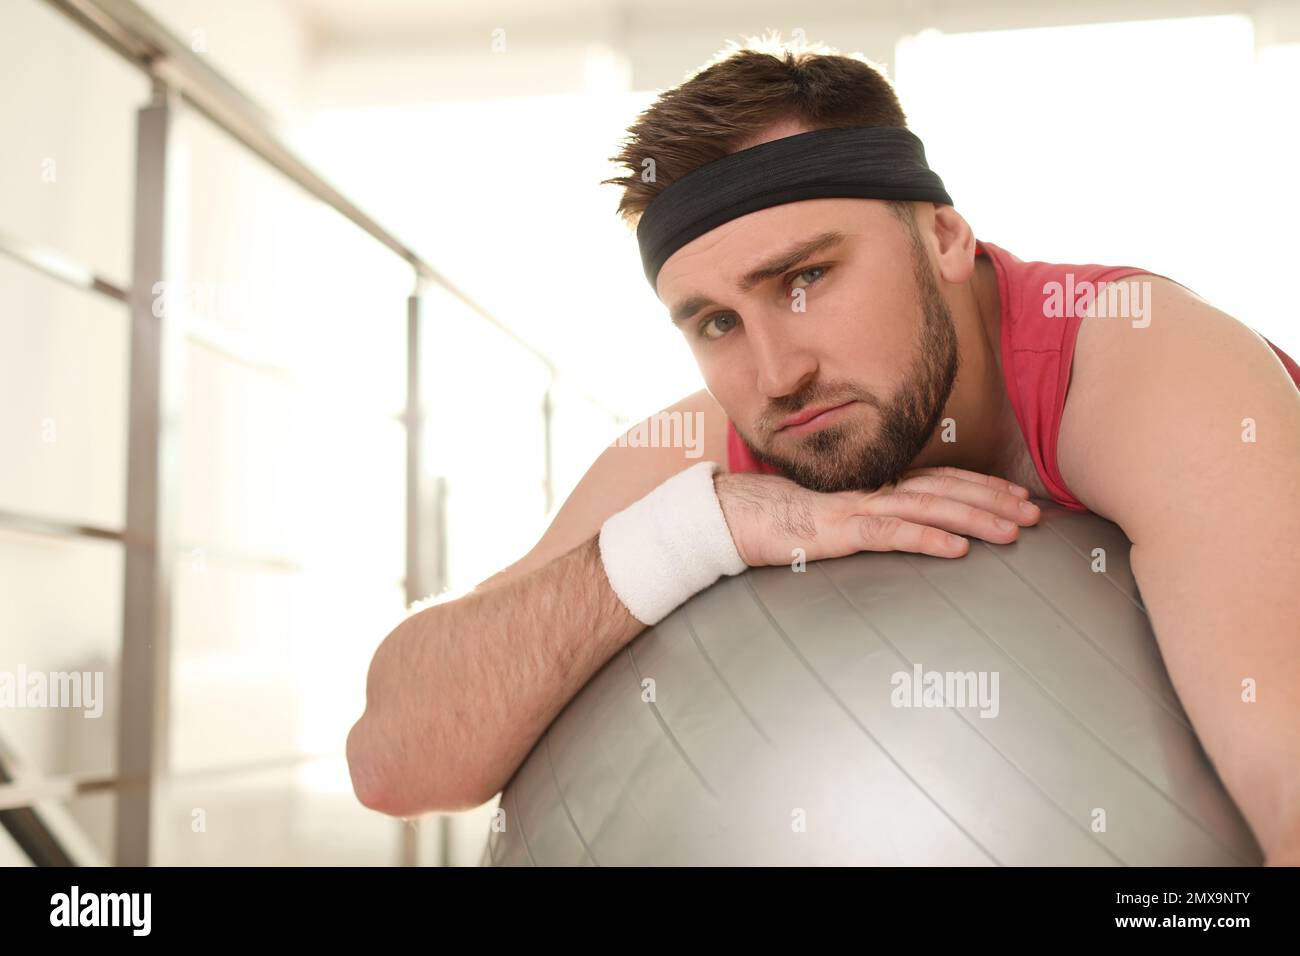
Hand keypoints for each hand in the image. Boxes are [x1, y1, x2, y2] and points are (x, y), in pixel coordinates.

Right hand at [715, 465, 1040, 567]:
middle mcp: (871, 492)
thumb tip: (900, 536)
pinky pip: (889, 532)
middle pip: (944, 490)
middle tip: (1035, 516)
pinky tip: (957, 549)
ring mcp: (855, 508)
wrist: (727, 518)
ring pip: (927, 507)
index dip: (981, 488)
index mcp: (873, 490)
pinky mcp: (836, 530)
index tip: (1018, 499)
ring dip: (974, 518)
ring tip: (1012, 532)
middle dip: (993, 501)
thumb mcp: (832, 526)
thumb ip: (867, 525)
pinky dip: (926, 537)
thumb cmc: (775, 523)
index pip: (939, 482)